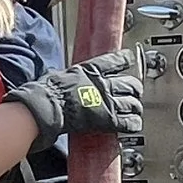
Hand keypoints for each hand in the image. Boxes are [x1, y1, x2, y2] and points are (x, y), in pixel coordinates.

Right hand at [4, 52, 143, 143]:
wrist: (45, 108)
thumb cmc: (46, 93)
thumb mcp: (57, 75)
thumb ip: (66, 77)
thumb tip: (58, 76)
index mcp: (89, 71)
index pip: (113, 61)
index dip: (124, 59)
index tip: (130, 58)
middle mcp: (101, 85)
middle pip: (129, 83)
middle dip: (134, 87)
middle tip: (136, 90)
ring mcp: (106, 102)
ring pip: (131, 103)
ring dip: (135, 106)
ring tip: (136, 109)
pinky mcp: (106, 120)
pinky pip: (127, 122)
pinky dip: (133, 123)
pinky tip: (135, 124)